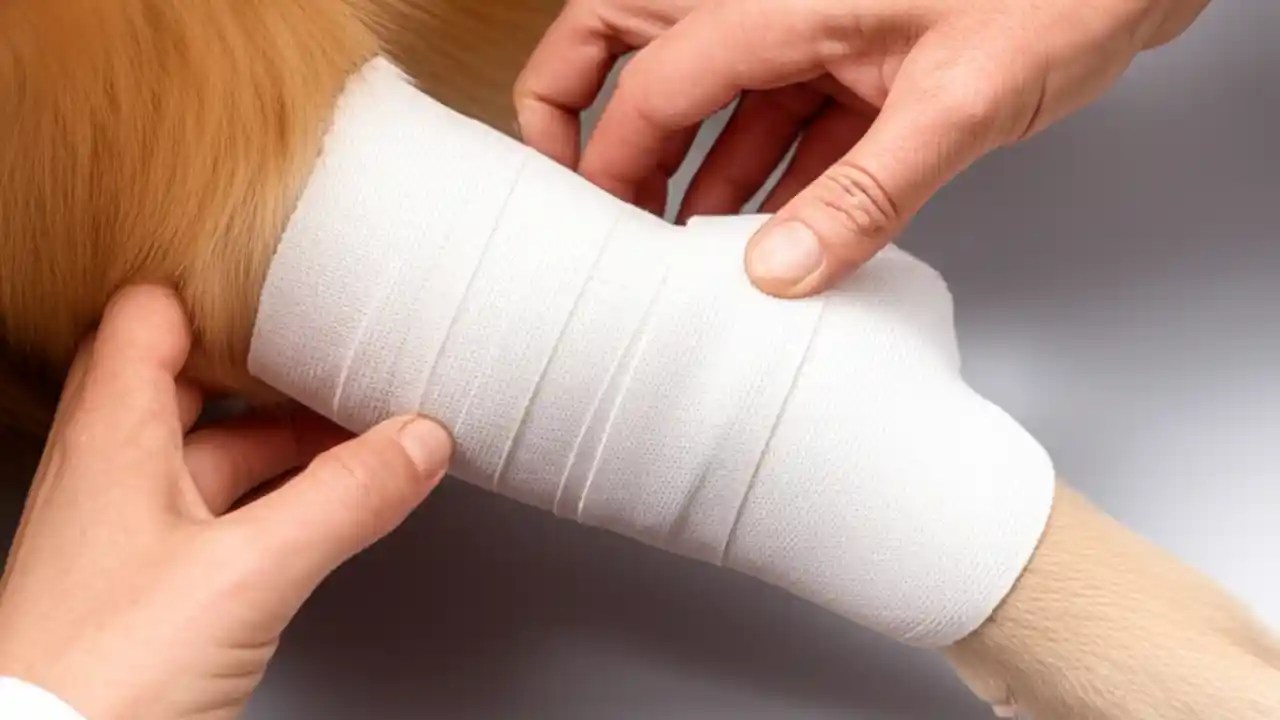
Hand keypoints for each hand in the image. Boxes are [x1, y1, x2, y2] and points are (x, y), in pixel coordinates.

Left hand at [0, 285, 452, 719]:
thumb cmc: (100, 677)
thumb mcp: (246, 572)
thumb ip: (341, 499)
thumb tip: (414, 443)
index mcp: (114, 438)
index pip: (151, 315)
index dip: (219, 295)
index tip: (292, 295)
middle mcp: (113, 473)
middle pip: (197, 383)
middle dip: (276, 374)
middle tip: (344, 368)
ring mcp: (130, 530)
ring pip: (214, 452)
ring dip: (285, 443)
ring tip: (360, 439)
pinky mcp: (152, 585)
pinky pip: (223, 513)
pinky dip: (278, 500)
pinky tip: (326, 513)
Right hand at [515, 0, 1208, 296]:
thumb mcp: (959, 102)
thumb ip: (866, 193)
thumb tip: (781, 272)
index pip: (651, 80)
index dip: (611, 157)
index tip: (600, 231)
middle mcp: (778, 6)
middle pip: (633, 42)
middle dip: (597, 117)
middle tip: (590, 201)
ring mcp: (814, 31)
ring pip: (712, 94)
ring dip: (691, 169)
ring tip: (684, 252)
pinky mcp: (856, 59)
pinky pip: (783, 118)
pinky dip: (767, 174)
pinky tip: (768, 234)